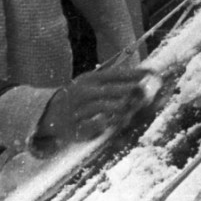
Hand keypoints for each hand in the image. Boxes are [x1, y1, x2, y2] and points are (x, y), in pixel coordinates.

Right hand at [38, 66, 152, 143]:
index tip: (152, 73)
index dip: (134, 74)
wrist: (49, 114)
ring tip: (134, 108)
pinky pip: (91, 125)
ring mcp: (78, 109)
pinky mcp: (75, 127)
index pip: (115, 74)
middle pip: (110, 90)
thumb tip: (142, 74)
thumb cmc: (79, 97)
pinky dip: (104, 124)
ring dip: (120, 108)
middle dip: (130, 91)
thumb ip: (114, 79)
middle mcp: (84, 92)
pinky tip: (114, 123)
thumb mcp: (91, 82)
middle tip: (147, 92)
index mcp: (90, 79)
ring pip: (101, 107)